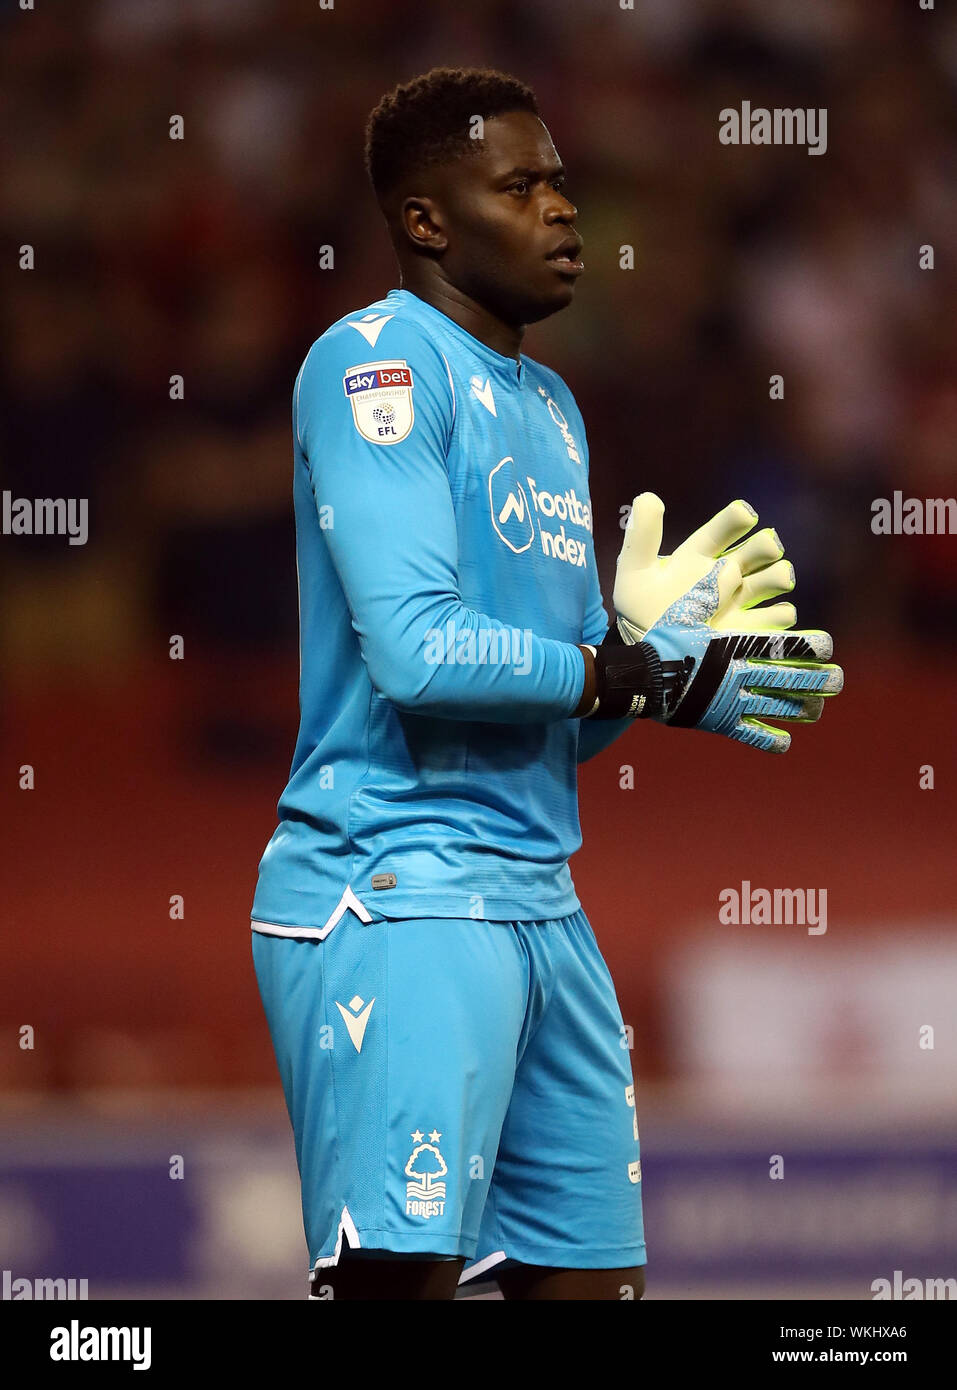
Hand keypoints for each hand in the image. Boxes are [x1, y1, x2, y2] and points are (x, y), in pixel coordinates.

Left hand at [614, 493, 796, 641]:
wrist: (650, 658)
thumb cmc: (641, 612)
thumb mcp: (634, 573)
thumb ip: (641, 537)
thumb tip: (648, 497)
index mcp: (699, 556)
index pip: (725, 528)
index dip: (737, 518)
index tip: (745, 515)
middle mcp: (725, 574)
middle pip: (758, 550)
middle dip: (765, 546)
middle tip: (767, 548)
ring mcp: (740, 602)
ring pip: (774, 579)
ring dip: (779, 575)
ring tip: (777, 578)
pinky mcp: (749, 631)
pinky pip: (780, 618)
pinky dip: (782, 613)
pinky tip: (775, 613)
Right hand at [640, 556, 842, 751]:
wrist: (641, 679)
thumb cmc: (663, 641)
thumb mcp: (687, 608)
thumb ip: (713, 589)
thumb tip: (731, 563)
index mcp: (737, 646)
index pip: (783, 645)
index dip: (809, 646)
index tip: (826, 646)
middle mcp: (741, 675)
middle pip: (789, 678)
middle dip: (817, 680)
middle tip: (837, 679)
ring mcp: (733, 701)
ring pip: (777, 707)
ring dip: (803, 708)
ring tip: (818, 708)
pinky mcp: (721, 722)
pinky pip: (751, 734)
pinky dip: (770, 740)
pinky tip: (786, 742)